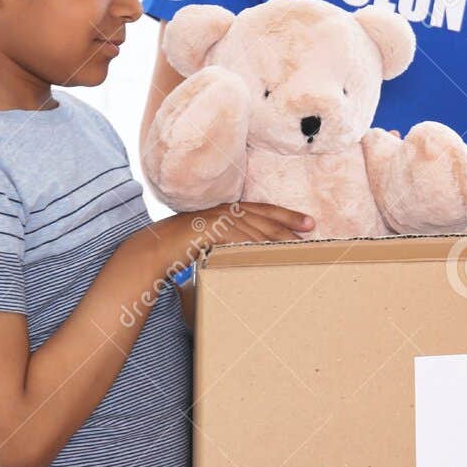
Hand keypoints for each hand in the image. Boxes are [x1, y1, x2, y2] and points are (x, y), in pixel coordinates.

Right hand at [145, 200, 314, 267]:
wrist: (154, 248)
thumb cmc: (183, 248)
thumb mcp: (213, 241)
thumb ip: (233, 243)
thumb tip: (253, 255)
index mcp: (228, 211)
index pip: (264, 211)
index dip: (288, 216)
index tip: (309, 223)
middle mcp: (226, 211)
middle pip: (265, 217)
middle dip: (290, 224)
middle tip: (312, 233)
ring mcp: (218, 219)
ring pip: (255, 229)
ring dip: (277, 239)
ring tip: (297, 249)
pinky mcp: (210, 231)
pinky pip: (238, 239)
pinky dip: (255, 247)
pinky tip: (269, 254)